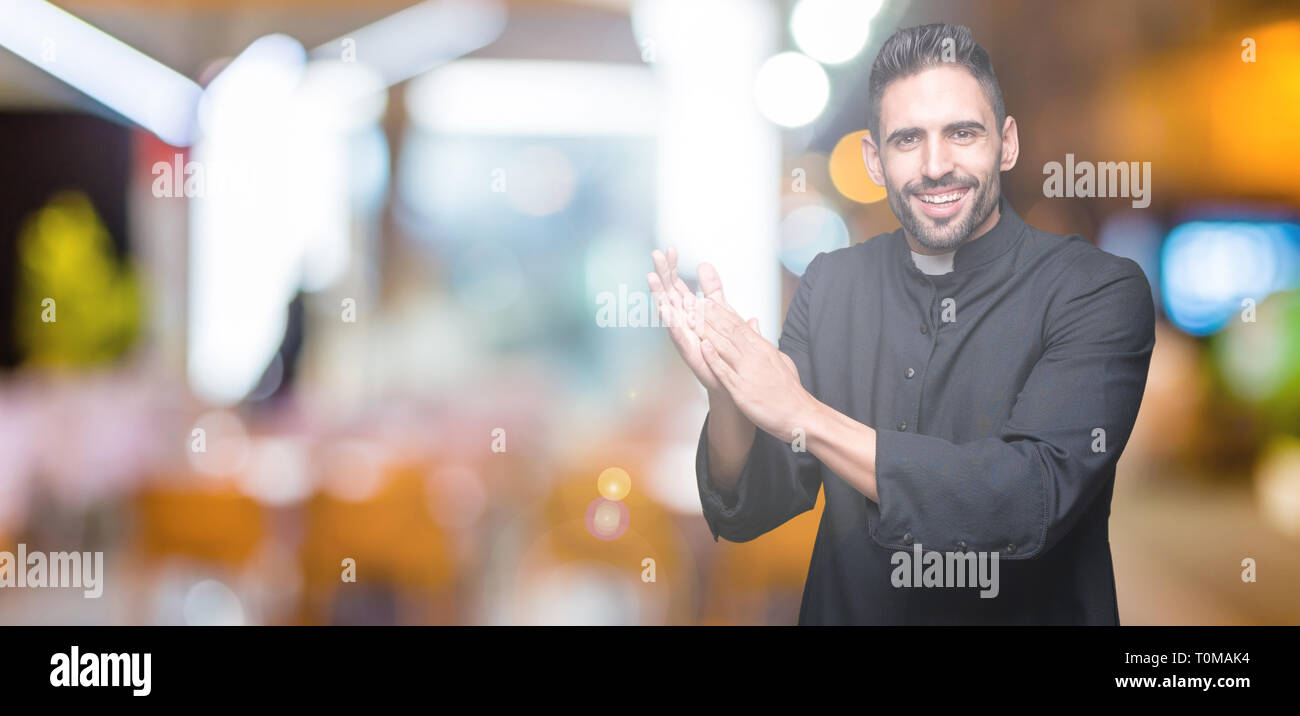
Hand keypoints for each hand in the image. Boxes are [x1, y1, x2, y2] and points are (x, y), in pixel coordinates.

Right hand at [647, 247, 757, 394]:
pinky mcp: (689, 351)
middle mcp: (681, 321)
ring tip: (651, 277)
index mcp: (687, 310)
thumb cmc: (721, 346)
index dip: (672, 267)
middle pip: (668, 292)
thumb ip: (712, 289)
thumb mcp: (720, 310)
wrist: (728, 377)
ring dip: (659, 294)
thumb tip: (704, 265)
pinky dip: (671, 321)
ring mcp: (683, 335)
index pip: (676, 284)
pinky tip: (663, 308)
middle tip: (655, 254)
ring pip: (668, 310)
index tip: (669, 249)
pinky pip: (678, 334)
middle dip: (662, 273)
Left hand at [692, 296, 818, 440]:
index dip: (721, 312)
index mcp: (763, 348)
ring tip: (692, 318)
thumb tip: (755, 324)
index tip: (707, 301)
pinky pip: (725, 371)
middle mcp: (755, 355)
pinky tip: (703, 347)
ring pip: (724, 346)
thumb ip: (764, 341)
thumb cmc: (789, 392)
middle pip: (729, 331)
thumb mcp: (780, 359)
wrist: (798, 414)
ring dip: (707, 331)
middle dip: (709, 316)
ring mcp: (748, 371)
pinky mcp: (742, 389)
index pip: (739, 325)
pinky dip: (713, 358)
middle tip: (693, 303)